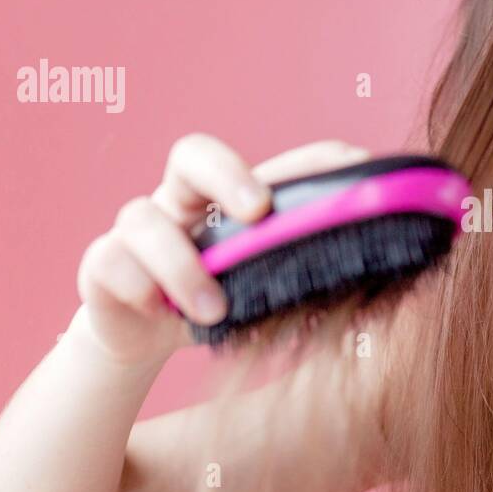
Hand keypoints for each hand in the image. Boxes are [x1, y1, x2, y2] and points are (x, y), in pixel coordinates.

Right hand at [74, 135, 371, 364]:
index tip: (349, 170)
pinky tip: (159, 313)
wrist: (145, 337)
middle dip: (226, 174)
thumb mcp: (268, 285)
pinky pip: (109, 262)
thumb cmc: (220, 300)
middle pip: (191, 154)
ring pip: (143, 218)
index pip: (271, 161)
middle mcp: (179, 201)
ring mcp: (134, 231)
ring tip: (215, 308)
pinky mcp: (100, 267)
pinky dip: (138, 287)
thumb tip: (392, 272)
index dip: (302, 162)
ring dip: (183, 266)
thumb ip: (313, 270)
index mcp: (225, 198)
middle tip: (257, 211)